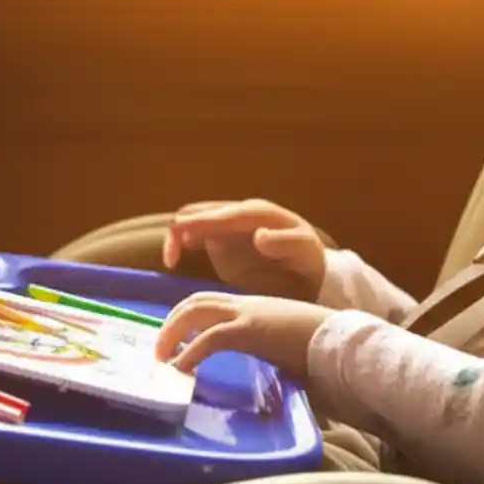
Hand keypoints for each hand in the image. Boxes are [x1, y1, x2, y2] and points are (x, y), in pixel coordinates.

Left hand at [155, 293, 332, 378]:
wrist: (344, 341)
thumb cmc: (324, 348)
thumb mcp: (288, 345)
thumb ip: (272, 352)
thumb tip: (270, 376)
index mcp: (257, 307)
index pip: (214, 301)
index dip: (189, 316)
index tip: (177, 338)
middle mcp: (249, 304)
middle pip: (197, 300)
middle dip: (173, 321)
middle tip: (161, 349)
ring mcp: (249, 314)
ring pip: (196, 311)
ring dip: (172, 333)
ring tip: (163, 359)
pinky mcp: (251, 330)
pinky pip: (209, 338)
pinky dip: (190, 353)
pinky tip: (182, 370)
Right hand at [163, 199, 326, 300]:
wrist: (311, 271)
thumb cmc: (308, 260)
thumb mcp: (304, 251)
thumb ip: (284, 243)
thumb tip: (259, 236)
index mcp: (255, 213)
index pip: (217, 214)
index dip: (195, 228)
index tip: (183, 252)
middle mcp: (237, 213)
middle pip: (197, 212)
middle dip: (180, 231)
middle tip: (172, 261)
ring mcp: (228, 227)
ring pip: (193, 222)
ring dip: (178, 237)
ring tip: (173, 262)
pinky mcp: (223, 241)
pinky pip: (196, 236)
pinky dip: (182, 244)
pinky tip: (177, 263)